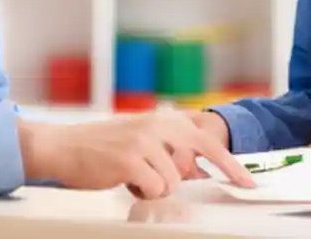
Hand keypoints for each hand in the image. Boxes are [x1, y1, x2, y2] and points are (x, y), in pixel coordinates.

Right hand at [18, 112, 254, 199]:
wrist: (62, 146)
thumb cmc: (100, 148)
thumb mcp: (139, 138)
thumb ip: (167, 148)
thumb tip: (197, 169)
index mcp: (161, 119)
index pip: (205, 140)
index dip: (230, 162)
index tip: (248, 181)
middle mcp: (156, 125)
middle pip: (202, 152)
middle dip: (220, 171)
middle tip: (240, 186)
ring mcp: (144, 141)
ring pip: (174, 181)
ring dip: (156, 187)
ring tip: (134, 178)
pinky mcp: (131, 160)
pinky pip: (155, 189)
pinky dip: (142, 192)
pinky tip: (125, 182)